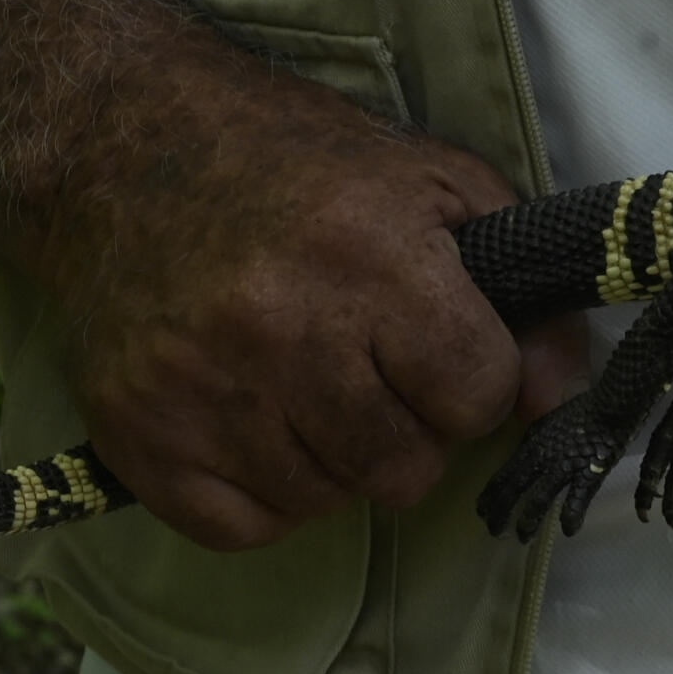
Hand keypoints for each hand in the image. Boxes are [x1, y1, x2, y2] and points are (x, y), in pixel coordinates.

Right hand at [26, 52, 589, 551]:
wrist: (124, 146)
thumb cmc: (298, 160)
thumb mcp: (436, 185)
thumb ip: (518, 292)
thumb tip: (548, 397)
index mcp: (370, 253)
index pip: (474, 393)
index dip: (474, 379)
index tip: (445, 350)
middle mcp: (282, 326)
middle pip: (404, 467)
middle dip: (411, 427)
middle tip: (375, 369)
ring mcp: (202, 386)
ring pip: (327, 501)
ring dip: (338, 458)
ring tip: (314, 383)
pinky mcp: (139, 432)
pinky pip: (245, 528)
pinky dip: (266, 492)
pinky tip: (261, 420)